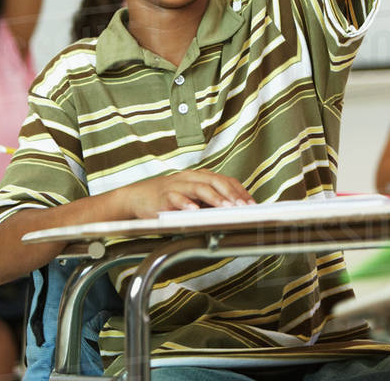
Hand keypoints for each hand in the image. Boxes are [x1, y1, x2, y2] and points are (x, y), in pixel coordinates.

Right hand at [120, 170, 255, 218]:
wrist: (137, 197)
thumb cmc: (168, 198)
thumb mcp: (192, 197)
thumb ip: (210, 201)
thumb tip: (233, 211)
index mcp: (200, 177)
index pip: (225, 180)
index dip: (240, 191)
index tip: (252, 204)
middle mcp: (190, 177)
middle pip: (215, 181)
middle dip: (231, 194)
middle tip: (243, 206)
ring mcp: (177, 185)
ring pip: (199, 187)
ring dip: (214, 198)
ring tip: (225, 207)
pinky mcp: (163, 196)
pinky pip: (176, 198)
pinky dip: (186, 204)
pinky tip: (194, 210)